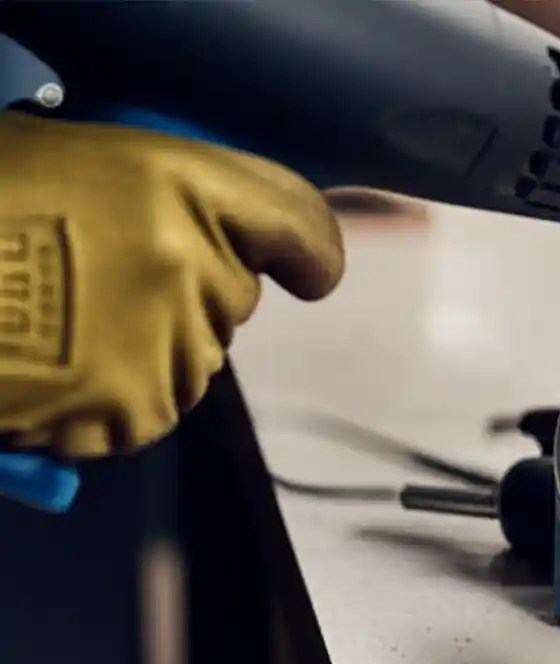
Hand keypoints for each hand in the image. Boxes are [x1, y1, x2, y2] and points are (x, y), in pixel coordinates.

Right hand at [0, 111, 344, 457]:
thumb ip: (149, 196)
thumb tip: (192, 231)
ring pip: (195, 358)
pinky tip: (50, 374)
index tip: (313, 271)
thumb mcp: (60, 160)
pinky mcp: (130, 411)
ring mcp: (164, 342)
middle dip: (185, 293)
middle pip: (232, 295)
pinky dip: (109, 404)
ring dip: (147, 351)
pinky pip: (147, 411)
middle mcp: (189, 261)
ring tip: (57, 328)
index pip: (293, 220)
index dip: (310, 248)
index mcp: (175, 181)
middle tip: (95, 283)